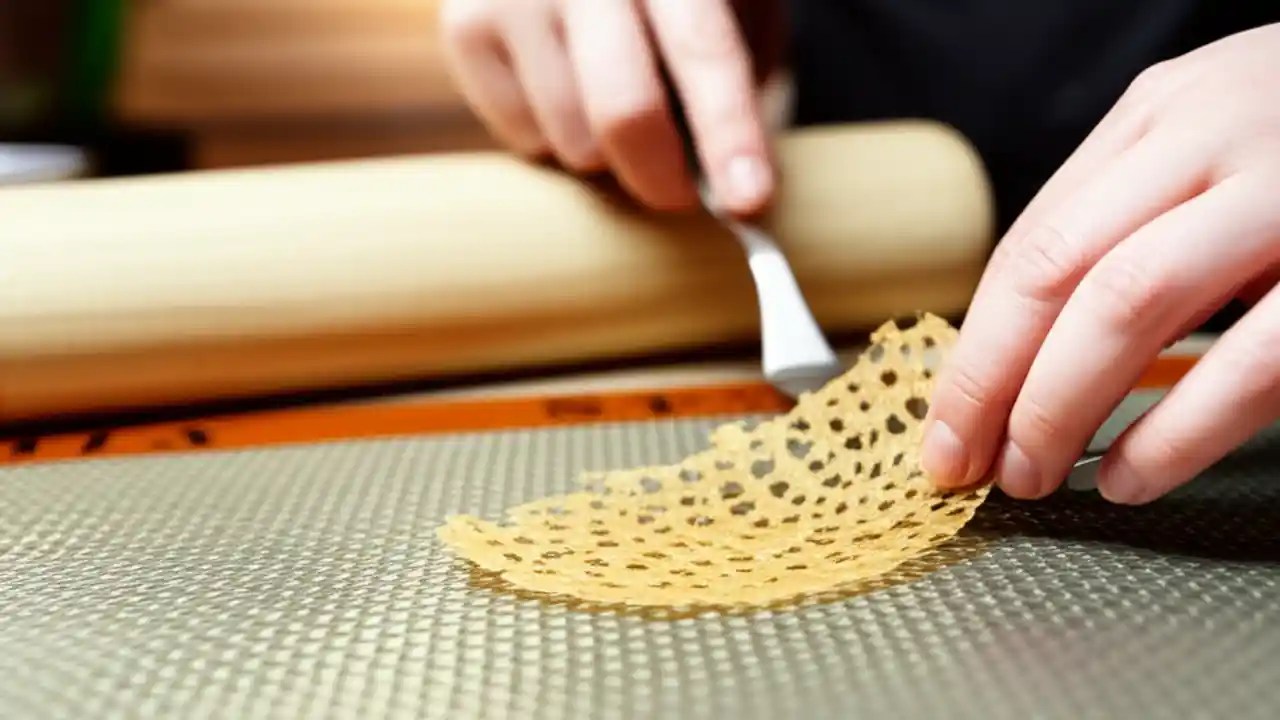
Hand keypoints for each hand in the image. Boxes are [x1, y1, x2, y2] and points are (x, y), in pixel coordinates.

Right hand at [440, 0, 782, 214]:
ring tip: (610, 102)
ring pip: (574, 140)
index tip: (747, 203)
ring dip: (605, 154)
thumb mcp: (730, 7)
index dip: (729, 132)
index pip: (703, 49)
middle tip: (680, 197)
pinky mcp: (464, 27)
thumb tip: (734, 191)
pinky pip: (524, 136)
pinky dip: (554, 137)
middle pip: (623, 110)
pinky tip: (562, 88)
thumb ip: (732, 81)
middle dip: (660, 176)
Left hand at [922, 24, 1279, 504]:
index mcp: (1162, 113)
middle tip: (965, 462)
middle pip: (1056, 268)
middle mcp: (1213, 134)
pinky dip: (1177, 431)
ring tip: (1030, 475)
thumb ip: (1129, 217)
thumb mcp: (1214, 147)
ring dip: (1059, 404)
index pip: (1031, 243)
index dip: (974, 348)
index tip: (943, 425)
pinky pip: (1250, 359)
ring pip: (1129, 301)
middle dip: (991, 382)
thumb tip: (1019, 347)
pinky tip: (1131, 477)